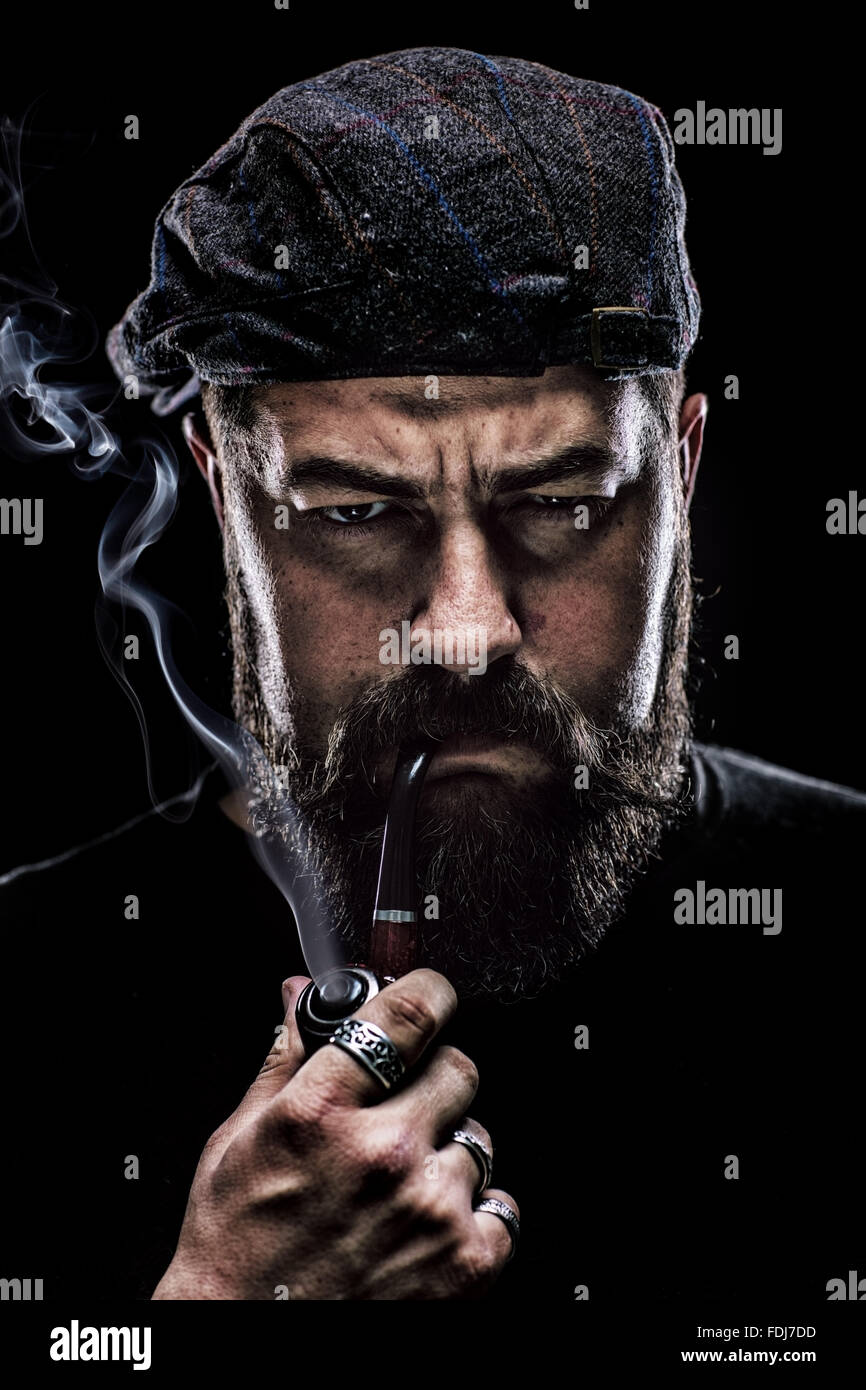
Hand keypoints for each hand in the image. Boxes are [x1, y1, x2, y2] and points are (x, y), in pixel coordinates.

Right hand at [152, 969, 517, 1299]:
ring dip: (447, 1150)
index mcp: (322, 1112)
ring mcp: (430, 1207)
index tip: (428, 995)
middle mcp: (383, 1153)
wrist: (244, 1342)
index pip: (407, 1015)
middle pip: (457, 1067)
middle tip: (402, 1108)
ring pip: (479, 1136)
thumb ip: (283, 1058)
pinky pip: (501, 1203)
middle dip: (433, 1079)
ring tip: (399, 1184)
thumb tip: (301, 993)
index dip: (427, 992)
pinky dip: (473, 1210)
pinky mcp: (465, 1261)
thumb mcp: (237, 1141)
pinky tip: (425, 1223)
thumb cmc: (236, 1249)